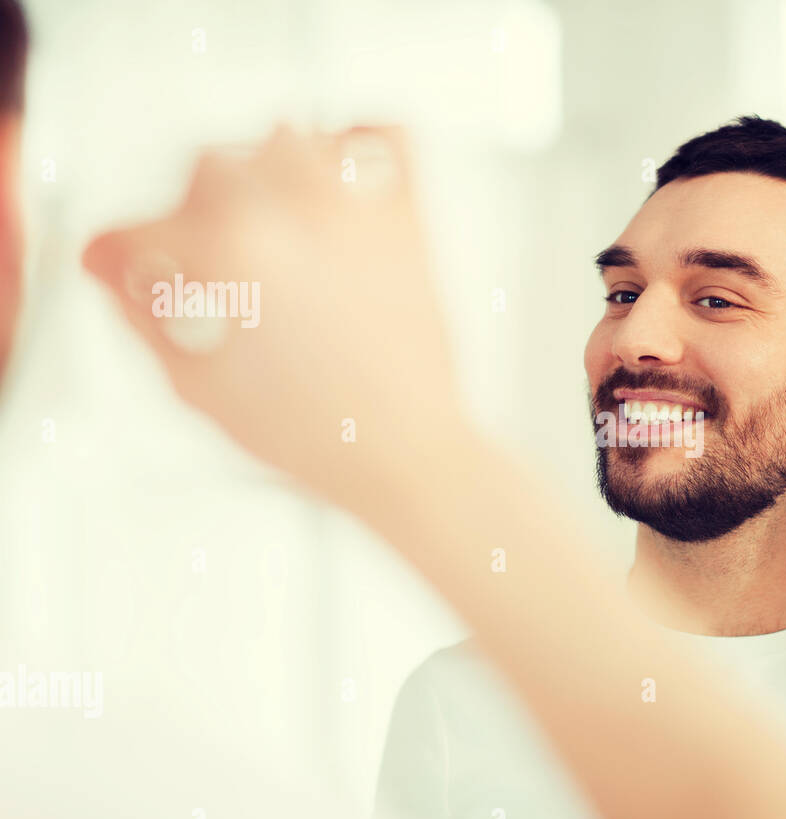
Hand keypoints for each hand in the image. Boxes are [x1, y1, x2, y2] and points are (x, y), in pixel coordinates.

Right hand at [81, 125, 459, 508]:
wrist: (406, 454)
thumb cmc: (315, 436)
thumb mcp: (198, 386)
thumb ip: (145, 317)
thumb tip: (121, 276)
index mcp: (231, 253)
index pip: (146, 228)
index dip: (117, 255)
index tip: (117, 266)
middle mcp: (292, 214)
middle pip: (210, 166)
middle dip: (191, 211)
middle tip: (201, 262)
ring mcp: (355, 211)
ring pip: (286, 139)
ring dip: (263, 172)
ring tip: (267, 228)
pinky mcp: (408, 221)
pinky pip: (382, 137)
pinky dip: (355, 142)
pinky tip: (336, 181)